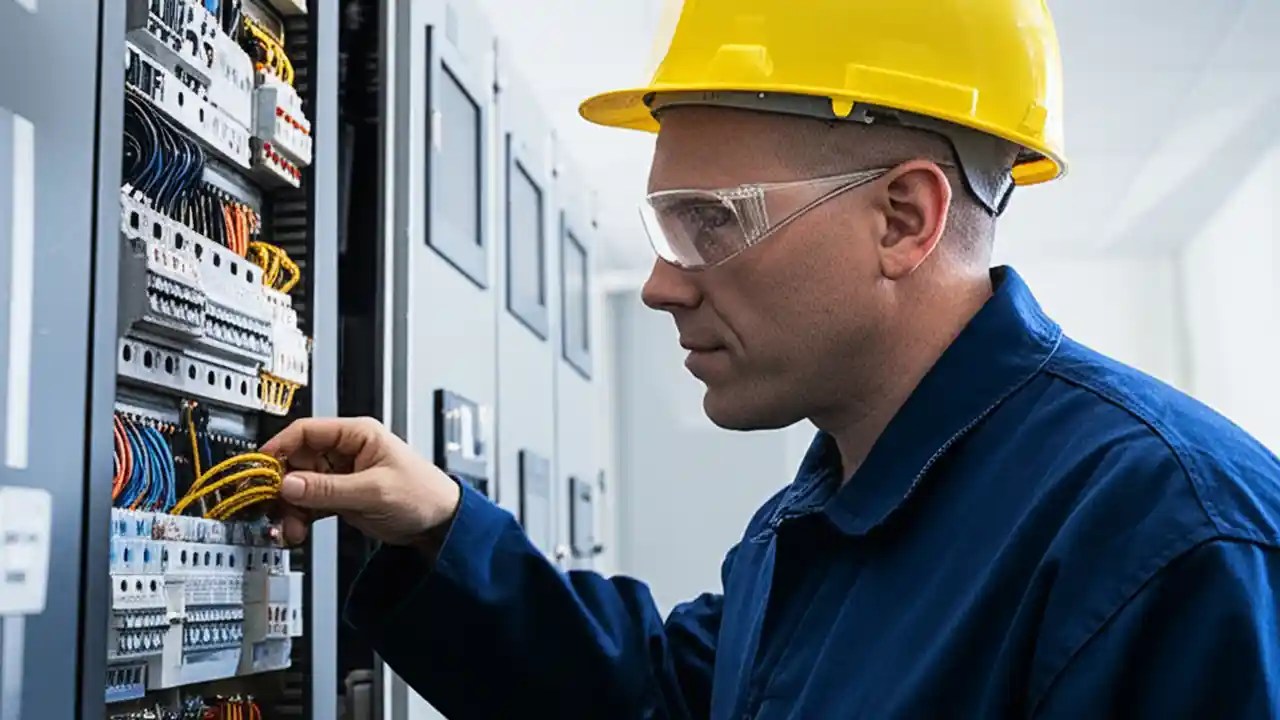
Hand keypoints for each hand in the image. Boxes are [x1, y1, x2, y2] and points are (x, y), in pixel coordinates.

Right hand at [259, 416, 460, 546]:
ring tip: (290, 527)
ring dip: (289, 507)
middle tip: (272, 506)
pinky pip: (310, 504)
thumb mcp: (373, 491)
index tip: (259, 469)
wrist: (441, 524)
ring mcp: (341, 475)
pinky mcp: (341, 497)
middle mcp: (345, 452)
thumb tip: (289, 484)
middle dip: (282, 486)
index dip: (278, 448)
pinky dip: (300, 517)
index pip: (306, 431)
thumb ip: (328, 489)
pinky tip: (296, 530)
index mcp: (357, 435)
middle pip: (296, 461)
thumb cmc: (423, 494)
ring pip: (299, 486)